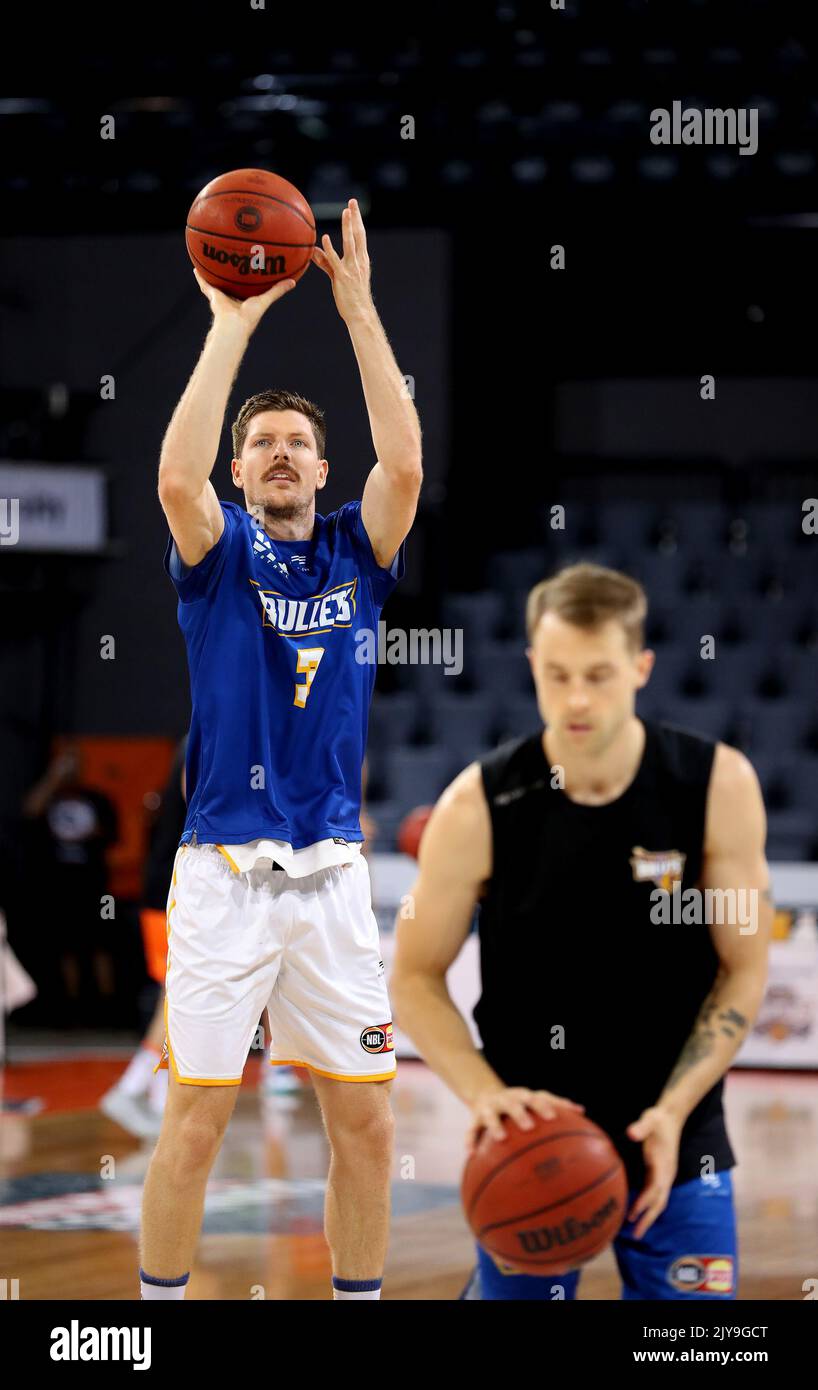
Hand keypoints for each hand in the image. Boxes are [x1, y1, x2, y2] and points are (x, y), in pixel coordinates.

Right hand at [193, 268, 296, 333]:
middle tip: (230, 264)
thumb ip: (277, 291)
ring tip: (209, 262)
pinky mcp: (212, 296)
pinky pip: (205, 284)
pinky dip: (200, 277)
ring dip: (213, 274)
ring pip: (216, 283)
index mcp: (243, 302)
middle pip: (230, 285)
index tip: (248, 273)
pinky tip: (195, 268)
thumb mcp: (265, 300)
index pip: (245, 290)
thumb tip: (293, 281)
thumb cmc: (249, 317)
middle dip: (229, 277)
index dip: (246, 282)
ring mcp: (221, 298)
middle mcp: (231, 300)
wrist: (233, 326)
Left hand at [311, 198, 372, 321]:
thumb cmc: (351, 297)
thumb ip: (326, 262)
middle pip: (358, 235)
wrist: (360, 313)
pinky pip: (335, 261)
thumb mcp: (339, 276)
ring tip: (346, 211)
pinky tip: (325, 239)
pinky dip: (330, 249)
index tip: (353, 206)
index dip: (357, 220)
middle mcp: (359, 261)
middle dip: (355, 217)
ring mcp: (352, 268)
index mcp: (361, 260)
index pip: (360, 235)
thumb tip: (314, 252)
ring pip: (350, 243)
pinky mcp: (342, 277)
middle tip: (352, 201)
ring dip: (348, 227)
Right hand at [465, 1086, 584, 1153]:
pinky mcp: (475, 1118)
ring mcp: (489, 1108)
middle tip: (529, 1126)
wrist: (486, 1094)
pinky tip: (472, 1154)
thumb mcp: (534, 1100)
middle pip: (513, 1103)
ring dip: (495, 1125)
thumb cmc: (520, 1103)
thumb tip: (583, 1111)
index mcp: (523, 1096)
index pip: (536, 1098)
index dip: (544, 1106)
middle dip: (520, 1113)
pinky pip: (471, 1130)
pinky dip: (470, 1140)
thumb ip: (556, 1104)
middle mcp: (506, 1099)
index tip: (553, 1117)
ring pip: (490, 1115)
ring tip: (500, 1138)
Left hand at [625, 1105, 682, 1238]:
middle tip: (636, 1235)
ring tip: (637, 1231)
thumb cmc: (658, 1119)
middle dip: (649, 1218)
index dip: (645, 1201)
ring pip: (660, 1201)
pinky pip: (657, 1195)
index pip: (655, 1187)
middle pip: (660, 1201)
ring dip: (649, 1216)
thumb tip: (631, 1133)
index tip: (633, 1214)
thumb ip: (641, 1126)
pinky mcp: (663, 1174)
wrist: (672, 1117)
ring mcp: (666, 1175)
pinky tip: (638, 1213)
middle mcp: (667, 1173)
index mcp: (663, 1163)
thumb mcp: (650, 1119)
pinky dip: (649, 1206)